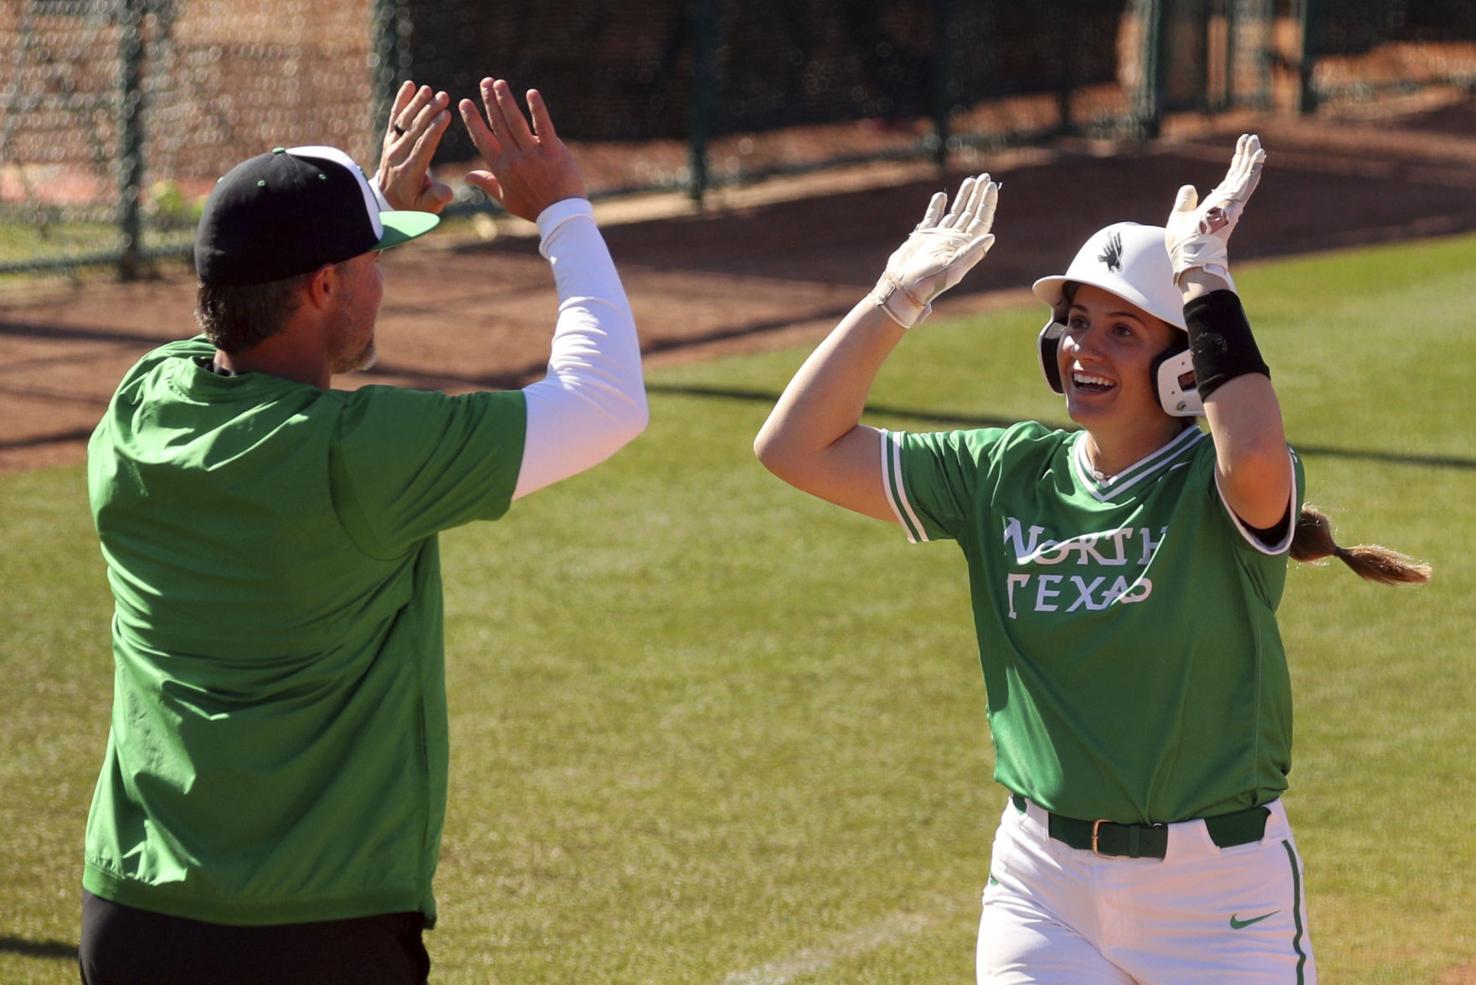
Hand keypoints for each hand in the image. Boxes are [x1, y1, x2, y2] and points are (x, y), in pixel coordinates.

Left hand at [376, 81, 453, 212]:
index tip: (445, 114)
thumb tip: (448, 193)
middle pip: (414, 130)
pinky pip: (393, 117)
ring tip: (429, 90)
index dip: (434, 130)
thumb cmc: (414, 204)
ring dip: (417, 103)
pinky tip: (409, 86)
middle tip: (443, 96)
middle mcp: (398, 156)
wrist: (387, 200)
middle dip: (428, 112)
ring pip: (404, 121)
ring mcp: (391, 146)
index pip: (423, 147)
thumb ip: (436, 199)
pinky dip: (400, 101)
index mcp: (410, 172)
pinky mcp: (389, 138)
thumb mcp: (426, 208)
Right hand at [458, 78, 585, 221]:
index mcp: (500, 167)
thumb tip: (466, 177)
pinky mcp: (554, 151)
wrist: (560, 215)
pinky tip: (531, 93)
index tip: (465, 102)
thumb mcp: (505, 198)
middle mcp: (514, 158)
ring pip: (516, 122)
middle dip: (489, 101)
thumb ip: (486, 183)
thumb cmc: (532, 207)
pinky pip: (544, 126)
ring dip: (506, 100)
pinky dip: (537, 109)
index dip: (472, 119)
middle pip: (498, 124)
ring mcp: (533, 154)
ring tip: (499, 83)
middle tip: (485, 82)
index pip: (482, 138)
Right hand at [870, 173, 998, 328]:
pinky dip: (937, 206)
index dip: (987, 204)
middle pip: (970, 213)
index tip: (991, 187)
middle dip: (978, 195)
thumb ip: (972, 253)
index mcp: (964, 247)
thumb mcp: (953, 269)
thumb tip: (992, 237)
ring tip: (970, 180)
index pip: (981, 221)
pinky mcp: (922, 237)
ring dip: (963, 197)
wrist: (902, 288)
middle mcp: (954, 241)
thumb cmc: (928, 283)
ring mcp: (938, 238)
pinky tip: (942, 196)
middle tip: (985, 177)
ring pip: (954, 212)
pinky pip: (932, 217)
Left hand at [1165, 133, 1265, 286]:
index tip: (1240, 148)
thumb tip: (1188, 187)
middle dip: (1246, 156)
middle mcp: (1227, 203)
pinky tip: (1259, 156)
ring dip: (1251, 158)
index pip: (1229, 180)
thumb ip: (1185, 202)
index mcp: (1216, 205)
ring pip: (1245, 176)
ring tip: (1256, 140)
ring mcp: (1232, 204)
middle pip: (1239, 174)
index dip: (1236, 164)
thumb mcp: (1179, 216)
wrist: (1188, 254)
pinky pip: (1246, 184)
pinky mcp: (1234, 204)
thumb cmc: (1183, 242)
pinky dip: (1253, 170)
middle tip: (1252, 138)